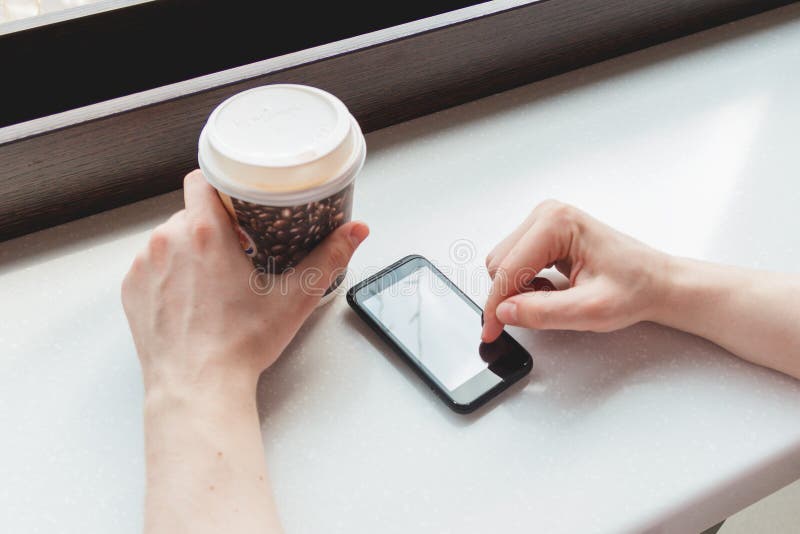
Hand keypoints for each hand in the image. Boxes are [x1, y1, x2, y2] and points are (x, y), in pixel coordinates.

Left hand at [122, 170, 368, 395]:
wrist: (196, 387)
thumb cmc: (240, 345)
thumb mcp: (294, 298)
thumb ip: (328, 258)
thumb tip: (357, 230)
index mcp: (205, 233)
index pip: (202, 178)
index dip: (220, 183)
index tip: (237, 198)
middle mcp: (169, 241)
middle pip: (191, 213)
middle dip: (213, 226)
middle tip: (238, 252)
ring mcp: (145, 265)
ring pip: (170, 238)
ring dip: (190, 248)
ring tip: (213, 278)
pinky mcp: (131, 288)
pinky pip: (152, 264)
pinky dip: (170, 272)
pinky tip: (190, 295)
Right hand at [481, 200, 668, 340]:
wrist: (656, 281)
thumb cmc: (635, 288)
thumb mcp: (591, 310)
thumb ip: (544, 312)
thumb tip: (505, 312)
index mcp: (557, 223)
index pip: (507, 268)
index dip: (496, 305)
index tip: (491, 332)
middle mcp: (547, 215)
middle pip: (498, 263)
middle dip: (510, 295)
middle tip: (540, 312)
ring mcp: (544, 221)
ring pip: (502, 263)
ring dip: (518, 289)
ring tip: (553, 297)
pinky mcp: (543, 232)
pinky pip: (514, 262)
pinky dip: (524, 283)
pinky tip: (550, 288)